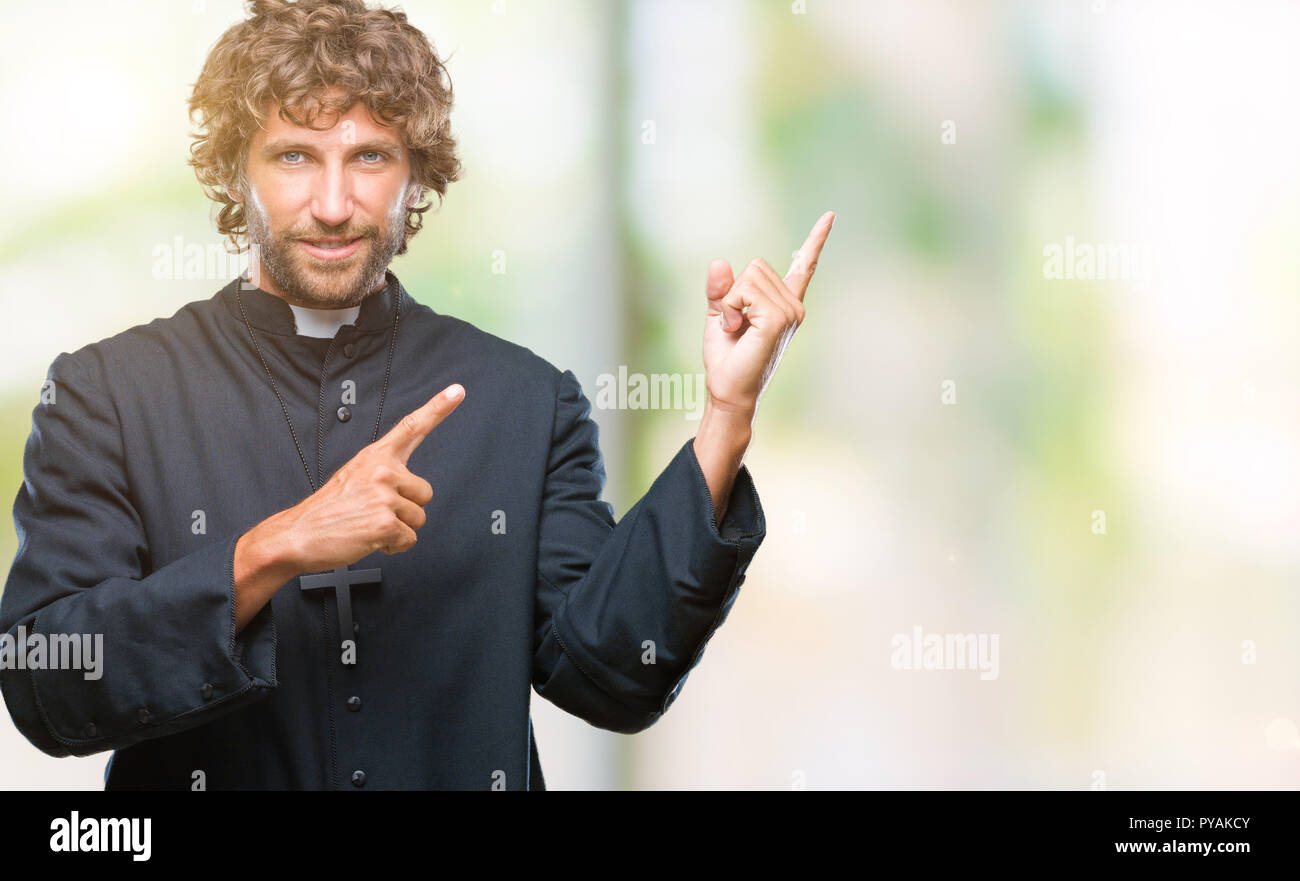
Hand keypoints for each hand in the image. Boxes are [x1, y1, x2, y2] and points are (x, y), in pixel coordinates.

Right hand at [262, 382, 464, 573]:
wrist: (297, 535)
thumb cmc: (326, 511)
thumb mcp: (354, 477)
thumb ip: (384, 474)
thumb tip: (407, 485)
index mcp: (375, 456)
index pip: (412, 426)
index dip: (438, 408)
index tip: (457, 391)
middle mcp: (382, 470)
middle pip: (425, 493)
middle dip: (406, 509)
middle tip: (374, 512)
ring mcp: (384, 495)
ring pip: (418, 519)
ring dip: (398, 529)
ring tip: (368, 525)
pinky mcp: (385, 521)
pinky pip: (409, 539)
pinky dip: (393, 546)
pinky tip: (370, 538)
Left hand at [702, 211, 833, 417]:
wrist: (727, 387)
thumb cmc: (727, 356)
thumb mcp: (721, 313)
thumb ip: (721, 288)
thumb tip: (719, 261)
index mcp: (784, 303)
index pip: (804, 266)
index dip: (816, 240)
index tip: (830, 215)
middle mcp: (793, 305)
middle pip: (756, 266)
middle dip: (734, 291)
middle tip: (736, 323)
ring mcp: (789, 312)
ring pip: (748, 279)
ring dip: (731, 302)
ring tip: (737, 329)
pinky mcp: (778, 320)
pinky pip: (745, 293)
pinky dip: (732, 309)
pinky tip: (738, 330)